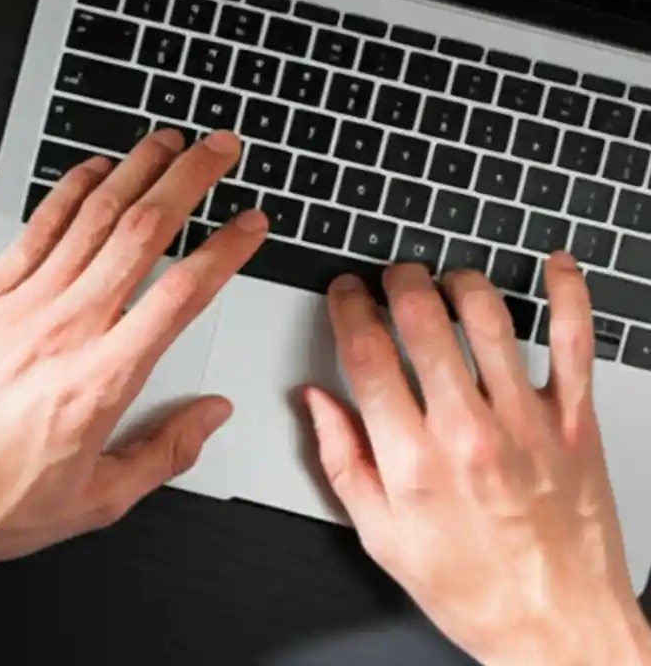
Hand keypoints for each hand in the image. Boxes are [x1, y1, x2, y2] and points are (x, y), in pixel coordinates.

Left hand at [0, 129, 266, 595]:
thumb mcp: (98, 500)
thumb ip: (165, 453)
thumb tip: (210, 414)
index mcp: (103, 379)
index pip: (183, 293)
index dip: (227, 249)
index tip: (250, 224)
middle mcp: (65, 330)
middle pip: (142, 233)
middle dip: (189, 180)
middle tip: (218, 149)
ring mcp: (20, 306)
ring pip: (90, 218)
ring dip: (134, 171)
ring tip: (165, 143)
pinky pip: (34, 230)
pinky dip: (67, 192)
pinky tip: (91, 170)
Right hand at [306, 257, 650, 665]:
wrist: (557, 625)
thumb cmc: (473, 588)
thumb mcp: (381, 536)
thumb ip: (341, 461)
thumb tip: (316, 403)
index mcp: (412, 459)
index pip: (368, 353)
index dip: (349, 308)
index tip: (345, 294)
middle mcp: (468, 432)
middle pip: (423, 321)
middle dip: (399, 282)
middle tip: (391, 278)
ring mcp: (526, 422)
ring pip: (489, 318)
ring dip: (460, 282)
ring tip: (446, 281)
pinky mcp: (576, 423)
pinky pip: (575, 342)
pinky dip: (568, 295)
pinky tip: (556, 268)